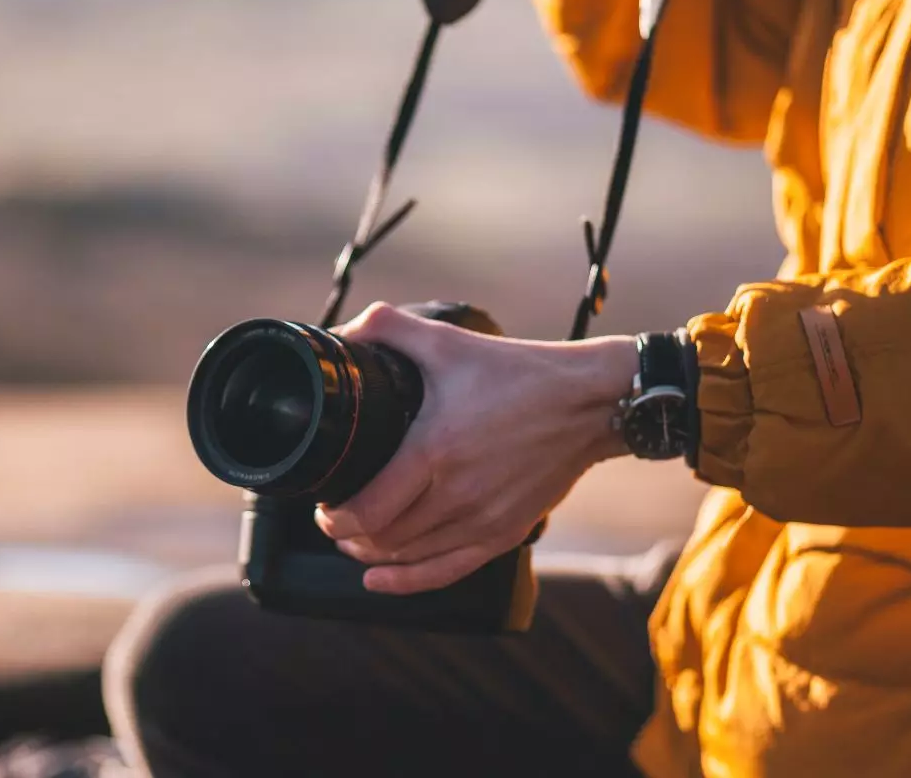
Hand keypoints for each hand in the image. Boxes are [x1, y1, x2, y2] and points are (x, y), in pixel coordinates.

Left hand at [314, 302, 637, 594]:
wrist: (587, 402)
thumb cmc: (518, 372)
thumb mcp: (447, 342)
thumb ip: (387, 328)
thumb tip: (342, 331)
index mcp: (434, 451)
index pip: (366, 509)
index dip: (333, 517)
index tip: (323, 506)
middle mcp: (456, 494)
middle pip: (381, 540)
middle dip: (347, 535)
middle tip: (335, 519)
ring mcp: (482, 520)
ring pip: (408, 560)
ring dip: (372, 555)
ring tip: (356, 539)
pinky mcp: (504, 534)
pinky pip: (445, 573)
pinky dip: (407, 581)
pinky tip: (382, 580)